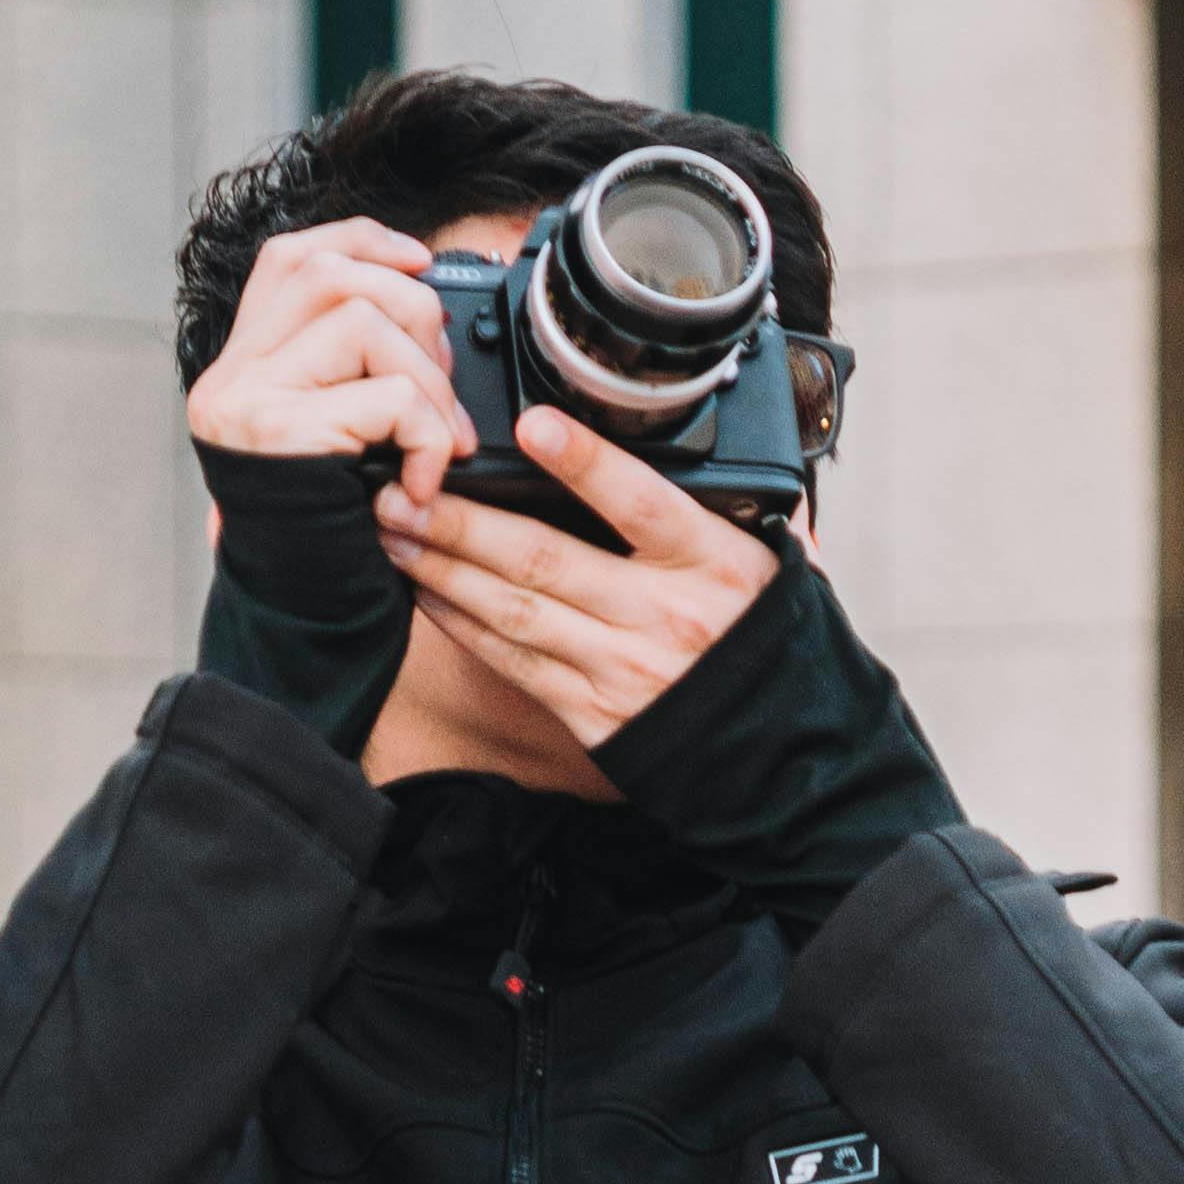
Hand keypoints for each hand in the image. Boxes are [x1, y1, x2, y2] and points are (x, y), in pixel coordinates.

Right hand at [185, 217, 464, 514]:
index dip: (363, 242)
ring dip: (430, 382)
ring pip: (363, 321)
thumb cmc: (334, 543)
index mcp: (243, 366)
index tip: (422, 262)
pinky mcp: (276, 433)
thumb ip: (357, 372)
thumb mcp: (345, 439)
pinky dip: (429, 434)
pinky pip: (386, 395)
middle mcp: (230, 376)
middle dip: (416, 319)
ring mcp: (245, 400)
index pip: (293, 258)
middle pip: (334, 278)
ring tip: (439, 445)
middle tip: (443, 393)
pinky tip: (422, 482)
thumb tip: (424, 303)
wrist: (301, 627)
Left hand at [374, 412, 777, 750]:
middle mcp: (664, 615)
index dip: (585, 465)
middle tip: (400, 487)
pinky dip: (462, 626)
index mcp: (714, 562)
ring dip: (442, 569)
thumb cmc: (768, 643)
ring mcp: (624, 670)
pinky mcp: (596, 717)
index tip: (532, 426)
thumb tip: (680, 441)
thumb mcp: (769, 562)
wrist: (792, 757)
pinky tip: (424, 591)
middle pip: (545, 559)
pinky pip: (515, 663)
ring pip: (515, 612)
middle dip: (461, 523)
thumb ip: (722, 507)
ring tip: (390, 531)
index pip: (644, 503)